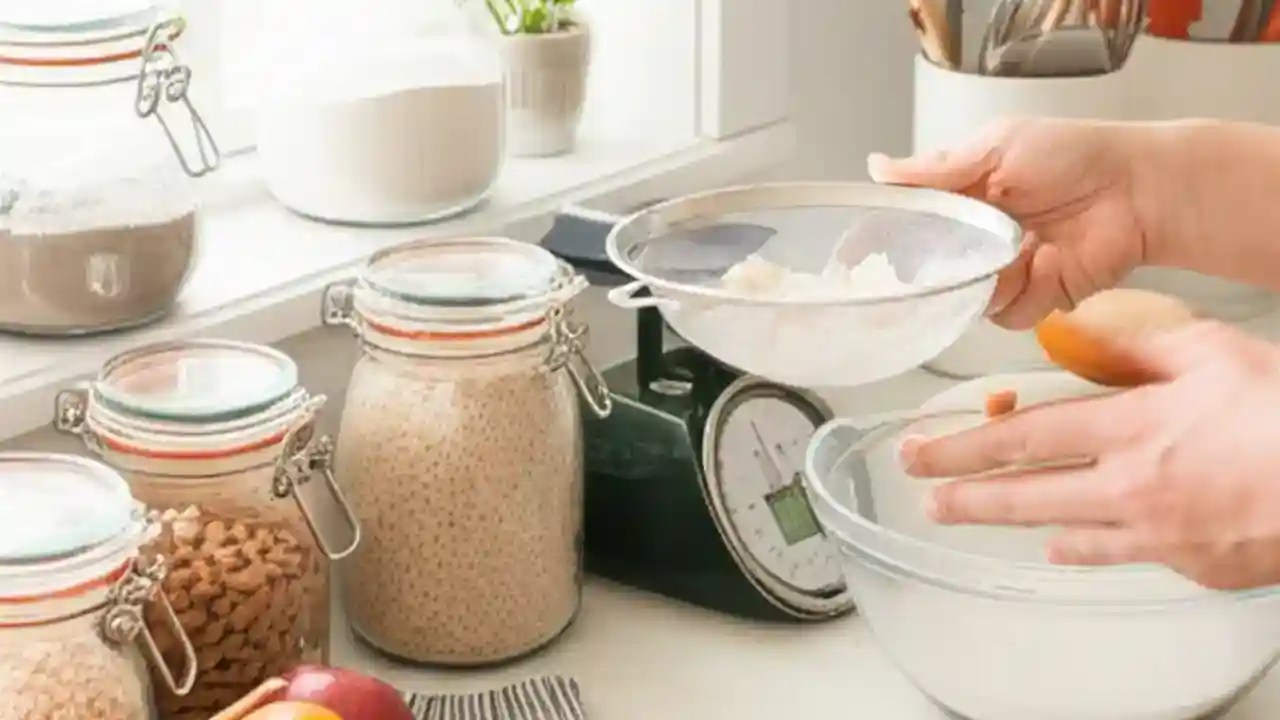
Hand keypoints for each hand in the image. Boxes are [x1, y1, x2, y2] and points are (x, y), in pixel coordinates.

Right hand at [868, 118, 1154, 329]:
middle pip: (929, 274)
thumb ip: (935, 168)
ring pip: (967, 299)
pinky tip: (1052, 258)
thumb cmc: (1074, 155)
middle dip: (933, 272)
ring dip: (994, 274)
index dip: (878, 244)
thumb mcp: (995, 147)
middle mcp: (975, 241)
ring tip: (1027, 243)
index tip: (852, 257)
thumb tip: (876, 166)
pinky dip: (1030, 288)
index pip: (906, 228)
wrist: (1137, 190)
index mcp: (960, 200)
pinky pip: (1009, 313)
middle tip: (949, 257)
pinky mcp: (1036, 298)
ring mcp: (1003, 272)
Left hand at [900, 322, 1279, 590]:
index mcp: (1127, 427)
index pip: (1021, 436)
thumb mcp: (1212, 353)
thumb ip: (1142, 345)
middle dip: (961, 491)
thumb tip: (1090, 336)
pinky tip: (1059, 547)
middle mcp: (1125, 484)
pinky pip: (1113, 555)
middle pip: (1022, 491)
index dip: (963, 444)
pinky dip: (1079, 549)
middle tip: (920, 491)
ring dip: (1003, 521)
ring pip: (1056, 528)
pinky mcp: (1182, 563)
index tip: (922, 447)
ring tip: (960, 515)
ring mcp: (1150, 531)